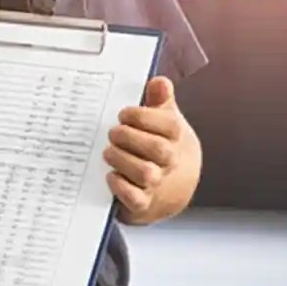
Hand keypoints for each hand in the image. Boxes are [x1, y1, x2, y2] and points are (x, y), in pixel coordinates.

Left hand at [103, 77, 197, 222]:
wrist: (176, 187)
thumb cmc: (165, 146)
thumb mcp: (165, 121)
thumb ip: (160, 101)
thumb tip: (159, 81)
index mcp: (177, 137)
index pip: (167, 125)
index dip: (143, 116)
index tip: (123, 114)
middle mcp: (171, 162)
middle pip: (158, 149)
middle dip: (130, 137)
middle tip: (113, 133)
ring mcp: (159, 184)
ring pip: (146, 174)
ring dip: (122, 160)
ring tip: (109, 152)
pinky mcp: (144, 204)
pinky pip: (135, 198)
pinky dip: (120, 187)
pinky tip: (111, 175)